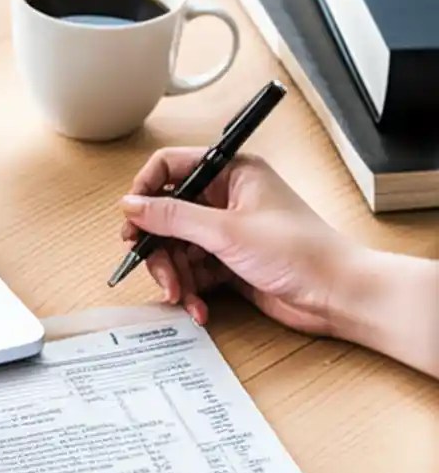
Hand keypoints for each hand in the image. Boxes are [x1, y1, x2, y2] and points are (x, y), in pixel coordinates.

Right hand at [119, 147, 355, 334]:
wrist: (340, 296)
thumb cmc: (303, 252)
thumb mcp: (227, 231)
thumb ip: (172, 216)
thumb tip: (131, 205)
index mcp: (231, 173)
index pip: (171, 167)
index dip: (146, 190)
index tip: (133, 217)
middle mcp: (226, 199)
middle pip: (168, 214)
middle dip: (158, 245)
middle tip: (150, 265)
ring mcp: (227, 232)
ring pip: (177, 247)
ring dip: (174, 274)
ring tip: (180, 294)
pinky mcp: (229, 262)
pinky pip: (193, 272)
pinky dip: (191, 290)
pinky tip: (198, 306)